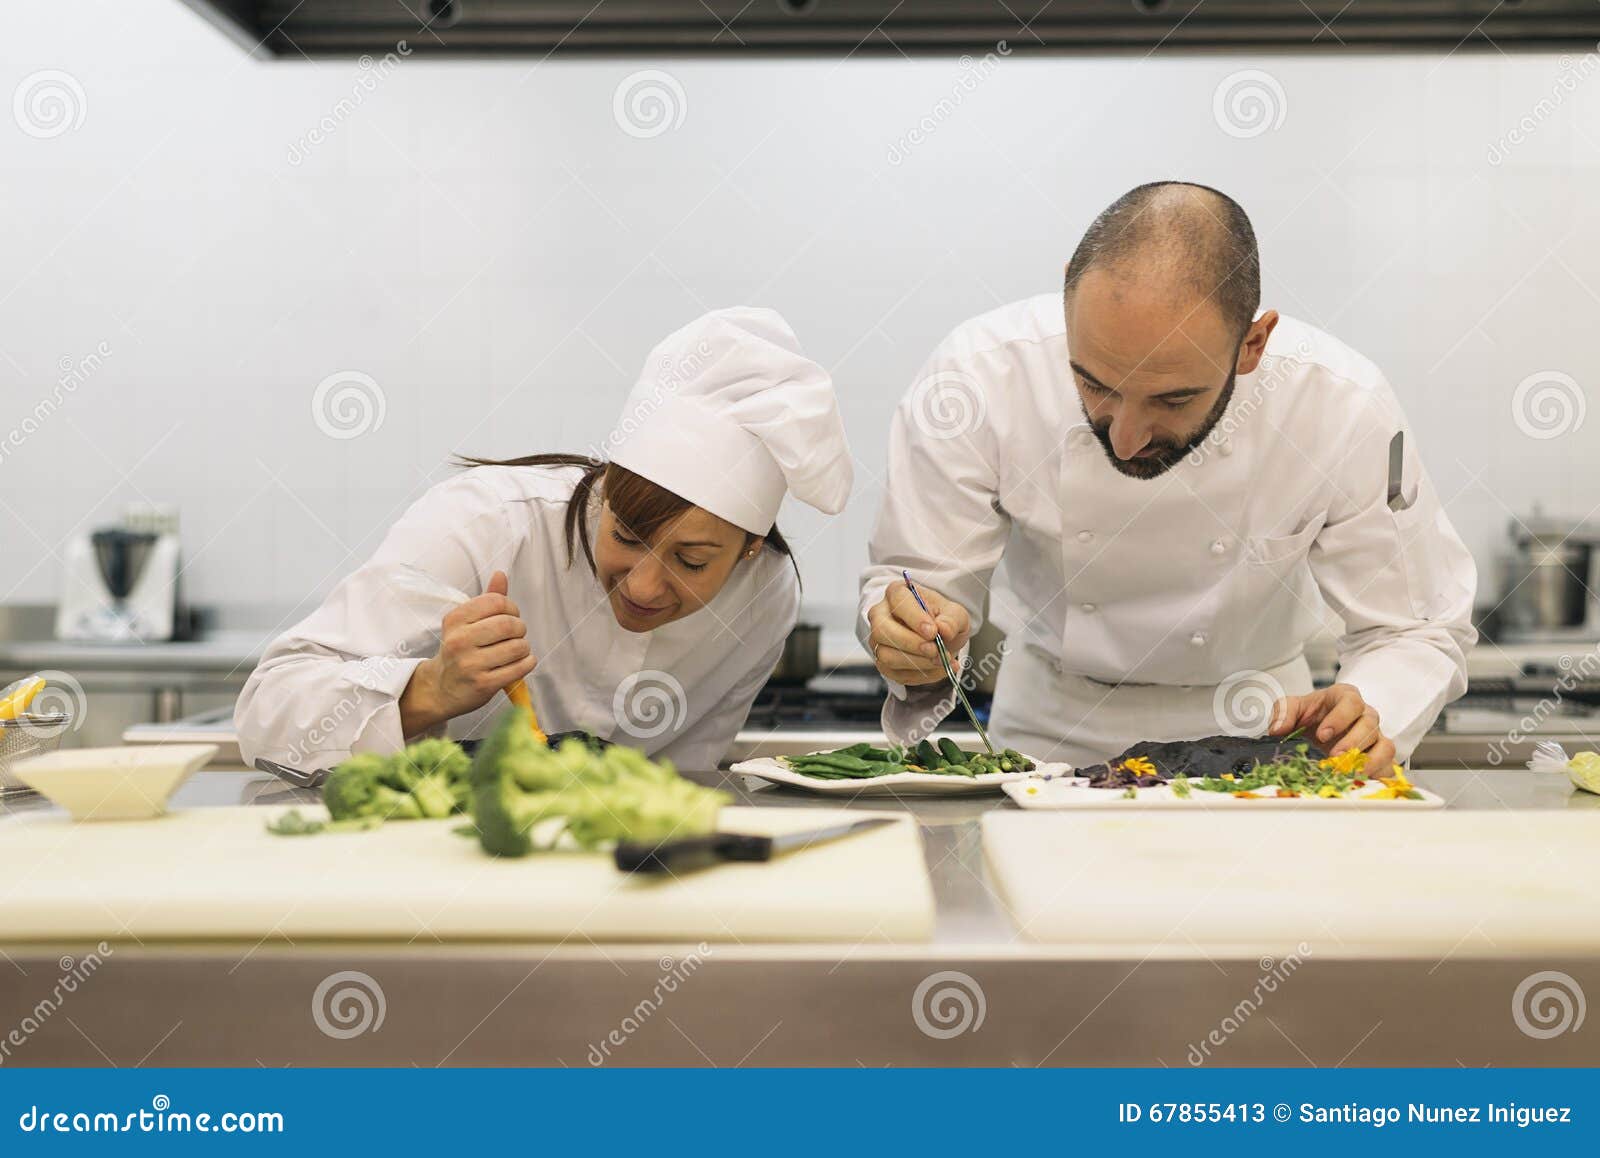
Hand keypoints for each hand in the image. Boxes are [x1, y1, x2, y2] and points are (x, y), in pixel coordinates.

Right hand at [400, 571, 536, 734]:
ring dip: (524, 647)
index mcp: (455, 620)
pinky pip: (519, 668)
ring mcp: (470, 664)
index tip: (510, 615)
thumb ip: (486, 600)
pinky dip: (527, 663)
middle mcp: (459, 641)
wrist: (441, 689)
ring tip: (516, 650)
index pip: (496, 602)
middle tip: (517, 634)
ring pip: (517, 646)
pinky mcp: (483, 684)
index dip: (511, 607)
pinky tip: (520, 662)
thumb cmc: (459, 651)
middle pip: (508, 624)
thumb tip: (501, 575)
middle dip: (520, 628)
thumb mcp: (466, 623)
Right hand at [866, 580, 971, 687]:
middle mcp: (881, 615)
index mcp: (897, 593)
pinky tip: (938, 669)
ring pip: (886, 655)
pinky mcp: (883, 662)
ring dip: (917, 662)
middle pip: (882, 630)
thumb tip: (943, 629)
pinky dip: (920, 675)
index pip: (898, 600)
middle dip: (911, 643)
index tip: (933, 631)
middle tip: (935, 650)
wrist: (940, 637)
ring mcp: (878, 640)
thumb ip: (952, 620)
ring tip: (942, 660)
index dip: (914, 617)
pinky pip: (895, 673)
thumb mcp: (956, 614)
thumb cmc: (942, 619)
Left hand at [1269, 682, 1395, 770]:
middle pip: (1369, 724)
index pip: (1351, 702)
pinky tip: (1360, 782)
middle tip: (1334, 757)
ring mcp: (1376, 737)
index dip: (1339, 718)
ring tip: (1347, 772)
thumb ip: (1283, 712)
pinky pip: (1389, 766)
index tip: (1322, 734)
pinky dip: (1378, 776)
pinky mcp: (1380, 757)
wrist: (1319, 729)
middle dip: (1352, 742)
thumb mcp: (1292, 708)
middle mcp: (1365, 716)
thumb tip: (1278, 730)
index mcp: (1345, 698)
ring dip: (1368, 761)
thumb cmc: (1311, 715)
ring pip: (1385, 746)